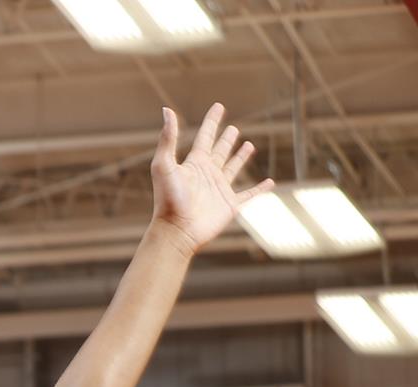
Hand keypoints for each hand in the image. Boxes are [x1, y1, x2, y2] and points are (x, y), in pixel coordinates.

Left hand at [151, 103, 272, 254]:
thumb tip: (166, 110)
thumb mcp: (164, 165)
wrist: (176, 231)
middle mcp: (207, 174)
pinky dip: (260, 189)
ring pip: (233, 168)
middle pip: (220, 151)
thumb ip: (167, 139)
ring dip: (240, 157)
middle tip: (233, 128)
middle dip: (226, 139)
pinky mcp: (230, 205)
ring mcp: (219, 189)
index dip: (212, 122)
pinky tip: (270, 182)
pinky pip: (249, 194)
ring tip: (248, 145)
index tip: (219, 106)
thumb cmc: (168, 200)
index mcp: (194, 164)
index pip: (205, 137)